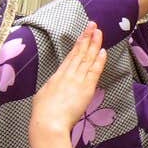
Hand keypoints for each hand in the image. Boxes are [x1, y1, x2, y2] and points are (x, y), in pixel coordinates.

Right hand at [30, 24, 107, 147]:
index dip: (78, 44)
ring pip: (88, 58)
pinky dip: (99, 60)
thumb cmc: (43, 113)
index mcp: (57, 76)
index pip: (71, 56)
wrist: (49, 122)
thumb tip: (55, 86)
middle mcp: (68, 74)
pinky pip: (95, 71)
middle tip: (93, 25)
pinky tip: (103, 51)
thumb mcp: (44, 95)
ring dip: (94, 44)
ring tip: (99, 32)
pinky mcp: (86, 88)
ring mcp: (78, 80)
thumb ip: (52, 88)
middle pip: (80, 53)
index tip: (84, 34)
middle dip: (87, 38)